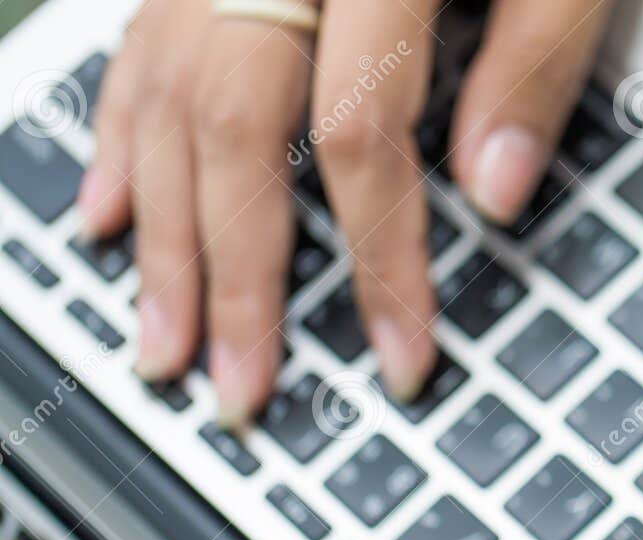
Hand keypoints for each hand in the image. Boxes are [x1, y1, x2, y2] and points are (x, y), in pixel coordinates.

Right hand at [80, 0, 612, 421]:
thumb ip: (534, 59)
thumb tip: (493, 193)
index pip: (360, 131)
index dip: (379, 255)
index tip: (402, 354)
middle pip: (231, 126)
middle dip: (231, 272)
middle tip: (234, 386)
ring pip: (164, 94)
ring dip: (158, 231)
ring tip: (161, 340)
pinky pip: (138, 48)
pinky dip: (120, 135)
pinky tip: (105, 212)